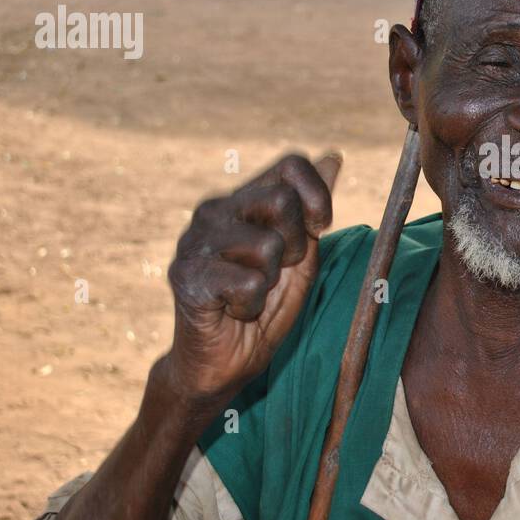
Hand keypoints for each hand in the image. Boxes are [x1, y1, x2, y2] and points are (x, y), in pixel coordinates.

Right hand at [164, 152, 339, 403]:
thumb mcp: (299, 257)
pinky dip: (251, 305)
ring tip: (249, 294)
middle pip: (281, 200)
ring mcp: (194, 241)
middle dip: (294, 245)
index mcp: (242, 199)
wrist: (221, 364)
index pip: (290, 165)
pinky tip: (232, 311)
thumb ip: (312, 209)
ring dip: (270, 281)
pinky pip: (248, 282)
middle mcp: (214, 210)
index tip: (317, 230)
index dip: (317, 198)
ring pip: (267, 245)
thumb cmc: (261, 307)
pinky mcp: (186, 276)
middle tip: (275, 272)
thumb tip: (334, 155)